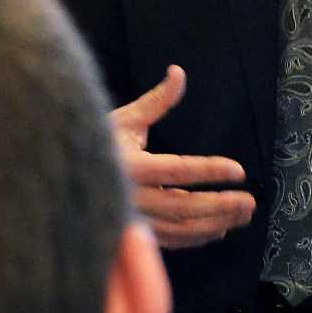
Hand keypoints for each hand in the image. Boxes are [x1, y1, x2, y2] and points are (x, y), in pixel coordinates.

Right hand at [113, 65, 254, 247]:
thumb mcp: (124, 119)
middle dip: (220, 205)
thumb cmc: (97, 143)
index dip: (209, 170)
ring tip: (242, 213)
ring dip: (215, 223)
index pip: (177, 170)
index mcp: (130, 166)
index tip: (237, 169)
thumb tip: (178, 72)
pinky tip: (219, 229)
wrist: (62, 175)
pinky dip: (196, 237)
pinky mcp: (133, 235)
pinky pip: (169, 240)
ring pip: (179, 228)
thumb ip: (156, 101)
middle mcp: (131, 197)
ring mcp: (132, 220)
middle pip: (183, 206)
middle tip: (249, 200)